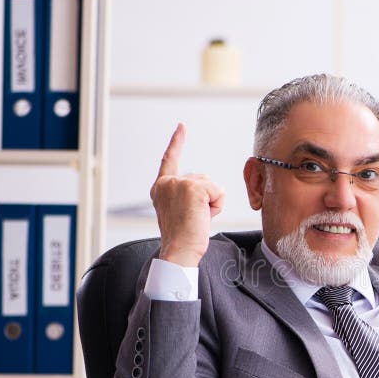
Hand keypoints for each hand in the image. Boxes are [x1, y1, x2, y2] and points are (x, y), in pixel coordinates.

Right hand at [150, 123, 224, 266]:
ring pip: (211, 186)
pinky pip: (218, 192)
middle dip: (206, 199)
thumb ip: (186, 196)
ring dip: (211, 204)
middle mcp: (166, 183)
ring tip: (196, 219)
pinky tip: (203, 217)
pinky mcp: (193, 188)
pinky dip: (216, 206)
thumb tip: (206, 192)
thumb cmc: (182, 238)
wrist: (179, 250)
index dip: (177, 142)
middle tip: (193, 219)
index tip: (182, 126)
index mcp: (160, 187)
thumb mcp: (180, 211)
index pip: (169, 159)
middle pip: (203, 179)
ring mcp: (179, 183)